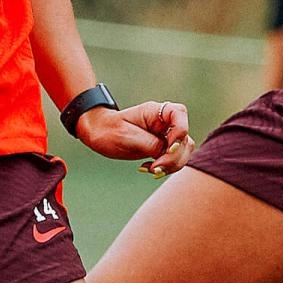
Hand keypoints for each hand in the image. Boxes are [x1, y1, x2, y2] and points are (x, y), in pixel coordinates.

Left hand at [76, 99, 194, 174]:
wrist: (97, 134)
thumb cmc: (108, 130)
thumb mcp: (127, 137)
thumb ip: (150, 144)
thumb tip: (167, 153)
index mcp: (155, 112)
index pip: (179, 114)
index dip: (180, 132)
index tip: (167, 148)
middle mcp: (163, 123)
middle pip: (185, 138)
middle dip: (174, 156)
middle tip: (155, 166)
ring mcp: (163, 135)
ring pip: (183, 151)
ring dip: (171, 165)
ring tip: (152, 170)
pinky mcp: (160, 148)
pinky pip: (173, 159)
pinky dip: (165, 167)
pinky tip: (147, 168)